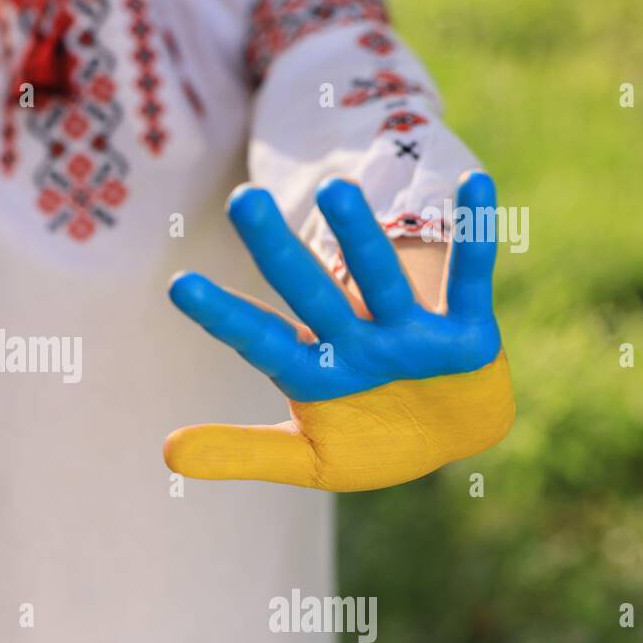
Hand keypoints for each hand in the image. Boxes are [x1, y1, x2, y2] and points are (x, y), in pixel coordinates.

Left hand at [165, 172, 514, 491]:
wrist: (447, 442)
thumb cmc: (370, 441)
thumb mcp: (306, 459)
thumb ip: (243, 451)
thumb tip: (167, 452)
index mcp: (310, 367)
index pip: (258, 338)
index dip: (223, 316)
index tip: (179, 285)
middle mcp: (352, 338)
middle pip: (309, 291)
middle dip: (278, 250)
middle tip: (242, 200)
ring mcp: (407, 331)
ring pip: (380, 280)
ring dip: (361, 240)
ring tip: (334, 191)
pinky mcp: (467, 333)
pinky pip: (471, 279)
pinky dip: (476, 235)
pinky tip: (474, 184)